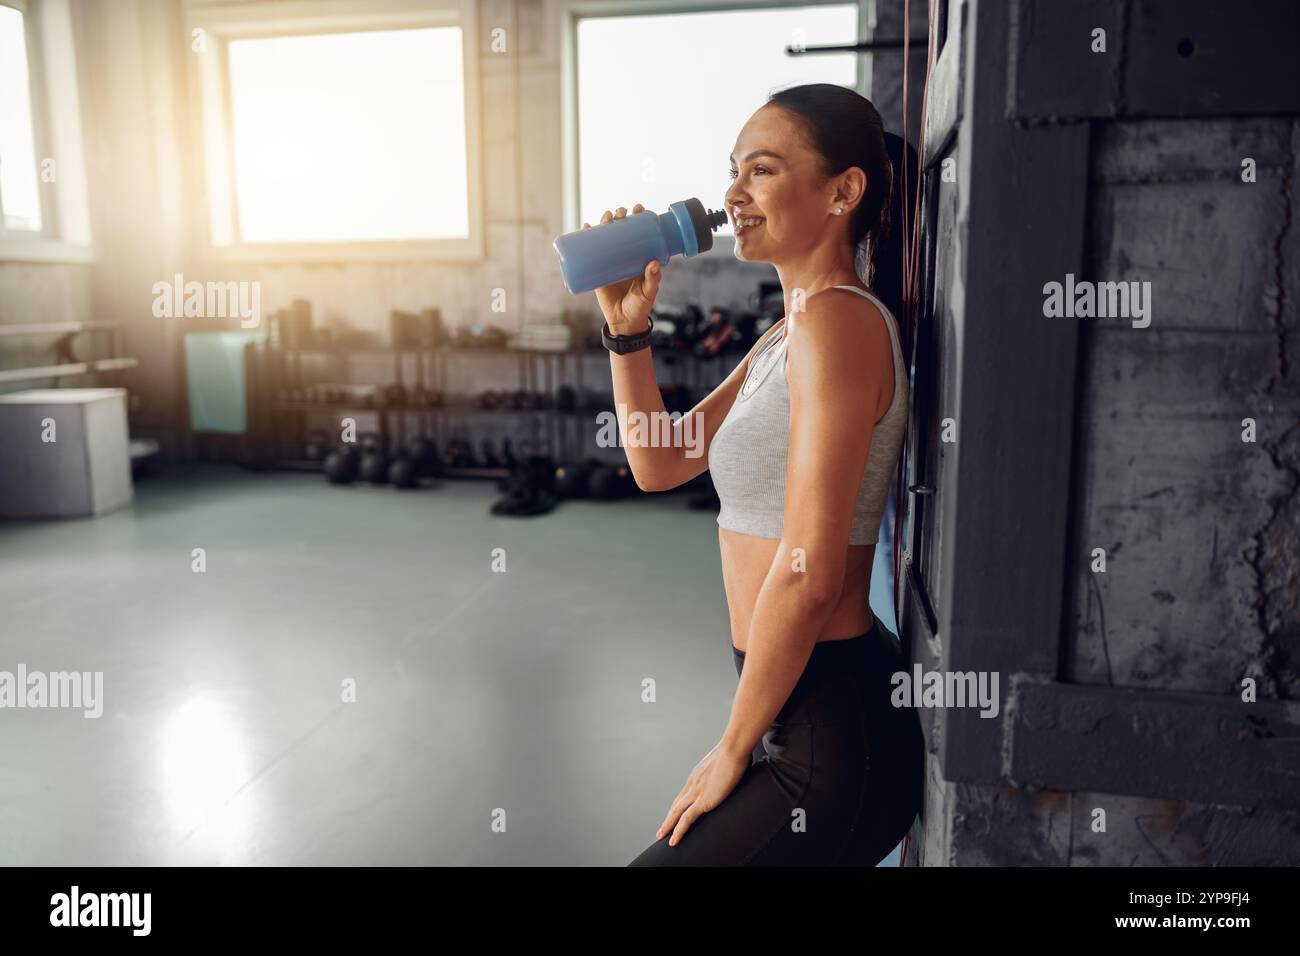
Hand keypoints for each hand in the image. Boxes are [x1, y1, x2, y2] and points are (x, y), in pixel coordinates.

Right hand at [582, 203, 663, 333]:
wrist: (623, 322)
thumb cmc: (640, 306)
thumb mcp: (648, 292)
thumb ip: (653, 279)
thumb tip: (654, 263)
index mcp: (638, 256)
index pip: (639, 232)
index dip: (638, 217)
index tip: (638, 209)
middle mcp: (624, 255)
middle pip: (620, 229)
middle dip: (619, 216)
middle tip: (620, 213)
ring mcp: (609, 261)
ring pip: (605, 236)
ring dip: (603, 222)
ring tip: (605, 217)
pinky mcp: (597, 270)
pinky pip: (589, 251)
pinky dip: (585, 238)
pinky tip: (585, 227)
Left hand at [655, 741, 748, 846]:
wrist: (733, 750)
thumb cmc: (734, 752)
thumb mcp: (726, 762)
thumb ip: (725, 769)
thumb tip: (733, 769)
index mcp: (697, 775)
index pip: (684, 794)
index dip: (678, 805)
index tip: (674, 812)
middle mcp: (692, 784)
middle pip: (676, 804)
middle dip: (669, 817)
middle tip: (662, 828)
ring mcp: (696, 793)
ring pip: (676, 813)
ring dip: (668, 826)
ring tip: (662, 836)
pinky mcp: (703, 801)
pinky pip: (686, 820)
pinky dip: (678, 831)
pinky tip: (674, 840)